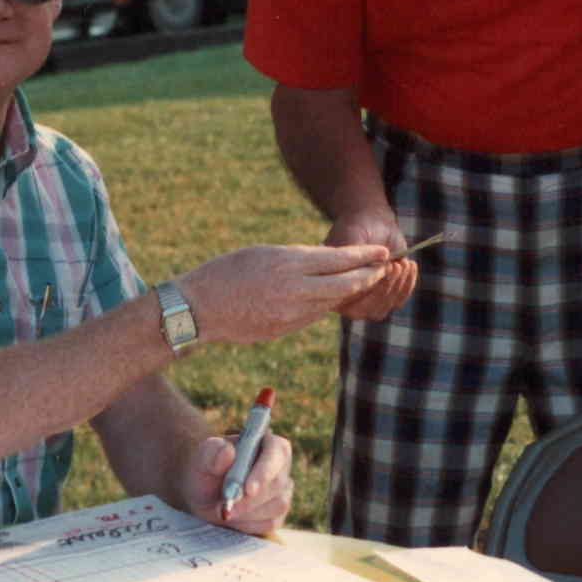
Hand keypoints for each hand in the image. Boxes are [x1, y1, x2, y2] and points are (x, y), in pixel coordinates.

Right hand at [179, 244, 390, 343]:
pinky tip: (330, 298)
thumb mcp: (262, 252)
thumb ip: (296, 259)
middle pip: (344, 285)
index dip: (364, 256)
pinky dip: (324, 305)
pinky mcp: (283, 331)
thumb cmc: (225, 272)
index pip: (338, 259)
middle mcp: (294, 291)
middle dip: (368, 276)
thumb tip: (325, 264)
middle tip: (385, 268)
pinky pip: (312, 316)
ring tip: (365, 280)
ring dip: (349, 292)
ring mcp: (290, 315)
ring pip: (331, 303)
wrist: (196, 309)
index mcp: (288, 264)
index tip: (383, 250)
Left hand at [180, 431, 293, 534]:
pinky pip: (270, 522)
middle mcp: (280, 466)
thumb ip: (213, 453)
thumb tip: (228, 452)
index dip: (265, 471)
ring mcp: (282, 491)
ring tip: (222, 510)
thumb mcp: (203, 460)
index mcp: (268, 443)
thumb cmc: (207, 471)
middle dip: (251, 499)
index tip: (248, 490)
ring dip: (246, 512)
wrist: (204, 497)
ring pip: (276, 505)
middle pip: (278, 483)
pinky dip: (247, 524)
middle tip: (226, 508)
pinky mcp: (278, 514)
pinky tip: (233, 518)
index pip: (277, 452)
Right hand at [327, 209, 418, 320]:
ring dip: (396, 287)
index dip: (364, 286)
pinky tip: (410, 265)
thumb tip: (369, 268)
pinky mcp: (385, 296)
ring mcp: (366, 300)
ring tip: (402, 263)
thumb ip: (354, 254)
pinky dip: (407, 284)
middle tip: (394, 266)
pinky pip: (397, 301)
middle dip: (383, 289)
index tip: (380, 267)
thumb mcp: (352, 235)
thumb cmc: (357, 227)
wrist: (373, 222)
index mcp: (330, 284)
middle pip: (364, 310)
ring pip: (382, 309)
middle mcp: (345, 298)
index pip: (346, 298)